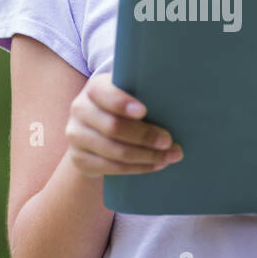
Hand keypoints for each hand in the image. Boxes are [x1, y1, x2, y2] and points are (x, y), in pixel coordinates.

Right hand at [65, 72, 183, 177]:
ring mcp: (76, 136)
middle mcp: (80, 109)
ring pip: (114, 151)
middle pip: (113, 127)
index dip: (122, 103)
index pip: (104, 94)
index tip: (144, 111)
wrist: (95, 132)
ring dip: (146, 156)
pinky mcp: (79, 159)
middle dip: (145, 136)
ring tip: (169, 156)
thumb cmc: (125, 108)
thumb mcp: (130, 93)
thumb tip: (180, 92)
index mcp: (95, 88)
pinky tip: (155, 166)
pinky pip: (110, 168)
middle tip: (169, 141)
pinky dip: (137, 168)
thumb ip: (145, 89)